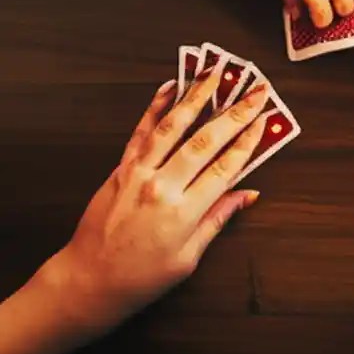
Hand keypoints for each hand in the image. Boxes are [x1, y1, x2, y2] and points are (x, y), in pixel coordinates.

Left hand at [44, 66, 268, 334]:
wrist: (88, 280)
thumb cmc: (141, 276)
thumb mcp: (188, 257)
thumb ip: (217, 219)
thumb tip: (247, 194)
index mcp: (184, 212)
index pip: (225, 166)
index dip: (248, 140)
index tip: (265, 119)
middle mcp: (162, 187)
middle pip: (205, 140)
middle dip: (234, 112)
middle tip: (256, 90)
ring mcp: (138, 174)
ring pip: (172, 127)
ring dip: (196, 97)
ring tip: (215, 73)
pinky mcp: (120, 169)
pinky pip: (141, 132)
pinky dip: (155, 108)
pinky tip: (168, 89)